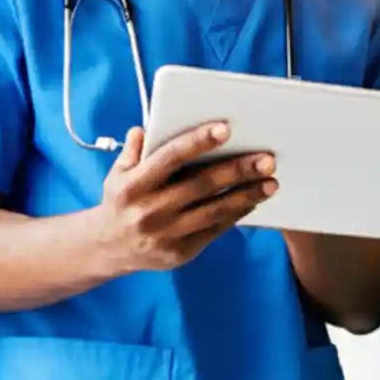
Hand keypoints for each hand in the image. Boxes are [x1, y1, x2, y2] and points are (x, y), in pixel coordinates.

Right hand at [95, 122, 277, 273]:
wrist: (108, 248)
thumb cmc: (121, 201)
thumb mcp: (118, 173)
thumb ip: (134, 149)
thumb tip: (147, 126)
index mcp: (133, 185)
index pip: (170, 157)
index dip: (199, 142)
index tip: (226, 128)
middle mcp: (149, 210)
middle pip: (201, 185)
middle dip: (238, 170)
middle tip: (267, 158)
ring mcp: (165, 234)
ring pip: (214, 211)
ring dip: (247, 195)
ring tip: (271, 182)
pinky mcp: (179, 253)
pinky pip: (214, 230)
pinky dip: (236, 215)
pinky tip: (253, 201)